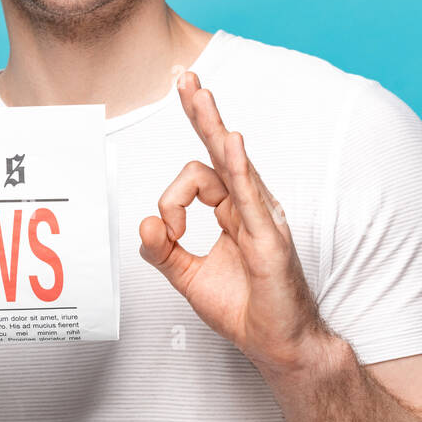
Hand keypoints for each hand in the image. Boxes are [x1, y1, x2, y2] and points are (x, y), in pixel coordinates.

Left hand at [138, 72, 336, 379]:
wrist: (277, 344)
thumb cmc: (243, 308)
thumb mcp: (187, 277)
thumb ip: (163, 250)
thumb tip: (144, 222)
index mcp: (231, 211)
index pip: (196, 178)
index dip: (171, 201)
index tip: (170, 233)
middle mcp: (248, 206)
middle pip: (218, 150)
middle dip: (200, 112)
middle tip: (183, 77)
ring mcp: (262, 218)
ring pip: (232, 164)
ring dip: (209, 126)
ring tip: (196, 93)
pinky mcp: (269, 239)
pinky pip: (250, 196)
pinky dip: (237, 168)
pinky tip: (229, 142)